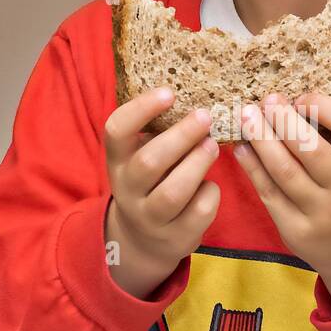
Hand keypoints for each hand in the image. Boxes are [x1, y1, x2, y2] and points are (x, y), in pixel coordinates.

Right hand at [103, 88, 220, 297]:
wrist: (144, 239)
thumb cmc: (151, 182)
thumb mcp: (141, 156)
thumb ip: (158, 132)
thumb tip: (197, 91)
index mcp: (117, 160)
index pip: (116, 130)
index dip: (141, 109)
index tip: (169, 92)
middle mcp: (128, 189)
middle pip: (149, 162)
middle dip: (181, 136)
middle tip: (205, 116)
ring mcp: (150, 216)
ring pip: (174, 192)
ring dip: (198, 165)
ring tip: (213, 146)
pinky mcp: (175, 237)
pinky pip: (198, 212)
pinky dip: (210, 193)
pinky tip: (210, 184)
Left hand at [233, 90, 330, 311]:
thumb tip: (291, 103)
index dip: (323, 105)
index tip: (303, 98)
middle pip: (309, 148)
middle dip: (282, 119)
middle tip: (265, 100)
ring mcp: (320, 214)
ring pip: (283, 170)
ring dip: (260, 139)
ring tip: (246, 116)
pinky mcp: (296, 231)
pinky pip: (269, 193)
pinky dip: (252, 168)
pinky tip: (242, 149)